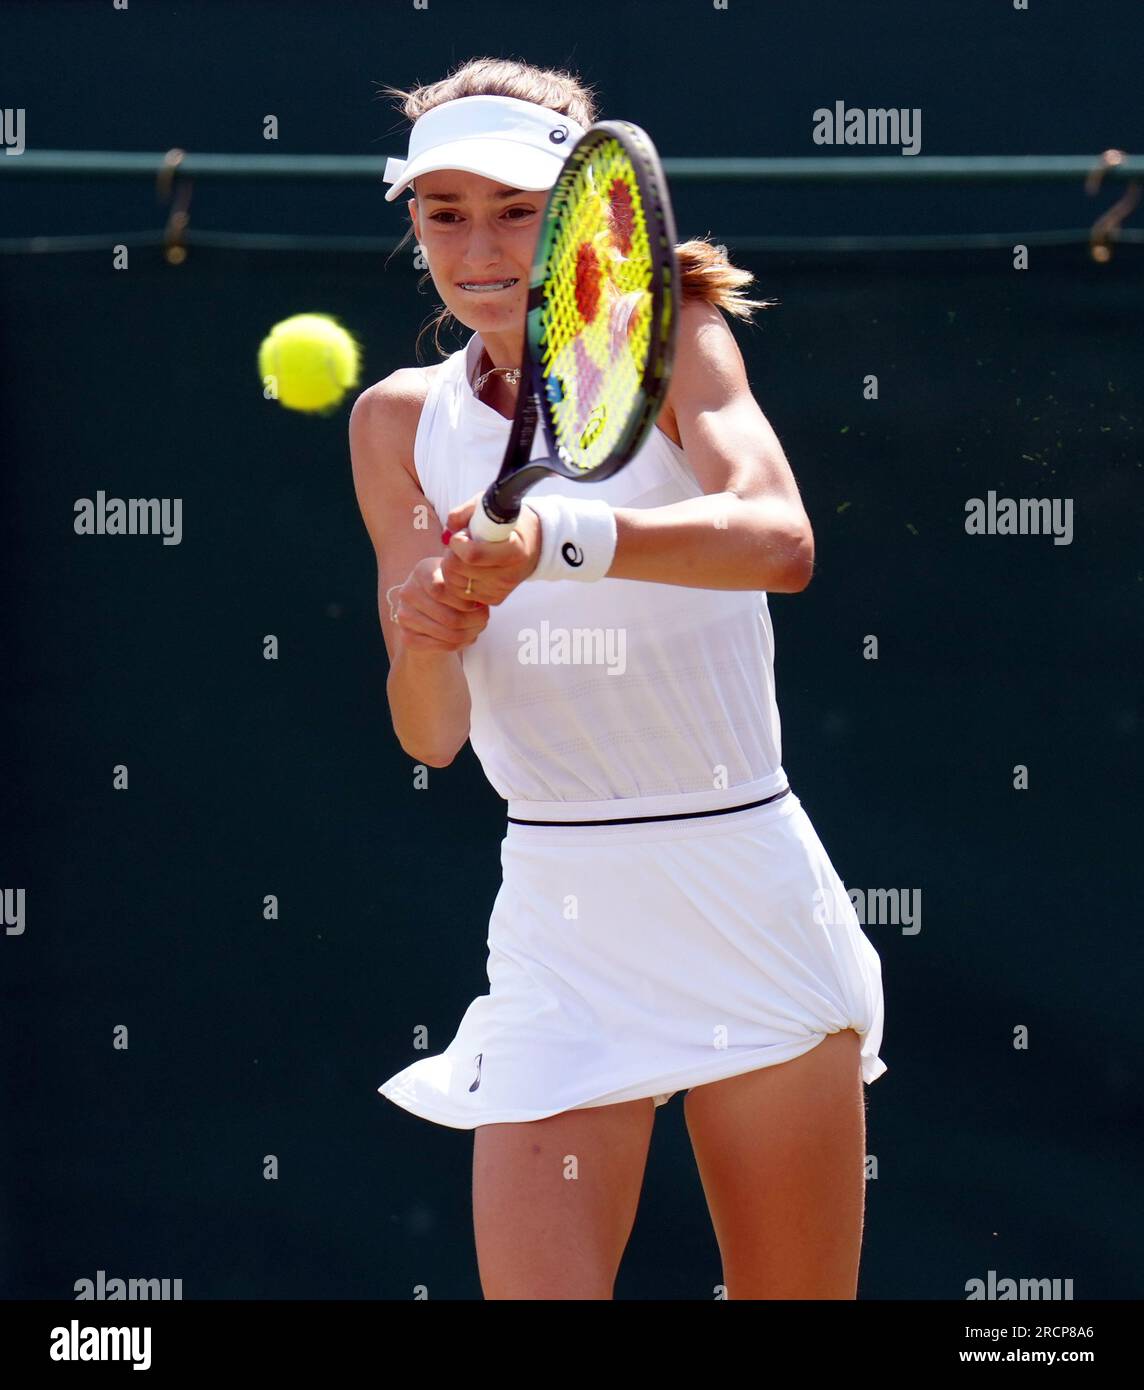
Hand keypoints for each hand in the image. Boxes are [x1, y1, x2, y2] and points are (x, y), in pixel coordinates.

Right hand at [391, 555, 489, 652]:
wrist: (429, 607)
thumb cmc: (450, 588)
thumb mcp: (458, 579)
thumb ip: (469, 585)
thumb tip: (483, 603)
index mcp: (422, 571)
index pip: (443, 591)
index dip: (466, 601)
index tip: (480, 603)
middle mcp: (408, 593)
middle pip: (449, 617)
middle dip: (475, 620)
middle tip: (485, 618)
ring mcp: (405, 617)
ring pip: (449, 634)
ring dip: (471, 633)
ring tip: (479, 626)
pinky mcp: (408, 638)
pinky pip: (443, 646)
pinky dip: (461, 643)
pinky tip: (467, 636)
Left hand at [439, 491, 540, 606]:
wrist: (535, 545)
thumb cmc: (511, 523)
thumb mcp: (492, 507)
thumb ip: (466, 512)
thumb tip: (449, 528)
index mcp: (514, 550)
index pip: (473, 555)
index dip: (458, 543)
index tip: (461, 534)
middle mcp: (509, 575)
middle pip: (458, 570)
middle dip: (451, 554)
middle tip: (461, 544)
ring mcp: (501, 589)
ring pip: (455, 584)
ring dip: (451, 568)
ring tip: (464, 556)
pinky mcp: (495, 599)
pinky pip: (461, 595)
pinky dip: (457, 581)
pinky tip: (467, 568)